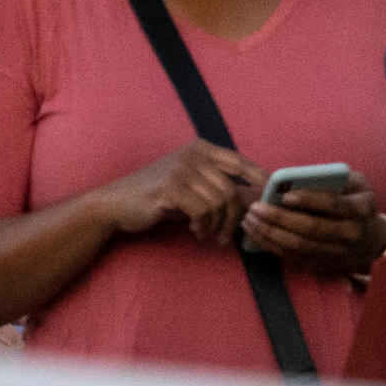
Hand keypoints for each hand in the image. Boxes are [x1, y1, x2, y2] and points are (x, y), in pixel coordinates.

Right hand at [99, 142, 259, 246]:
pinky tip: (196, 231)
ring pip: (219, 202)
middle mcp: (193, 154)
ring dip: (218, 225)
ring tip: (207, 234)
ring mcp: (181, 169)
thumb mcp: (189, 186)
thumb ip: (215, 187)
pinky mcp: (170, 188)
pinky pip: (203, 211)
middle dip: (234, 218)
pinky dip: (204, 225)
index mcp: (200, 149)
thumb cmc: (155, 198)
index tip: (270, 196)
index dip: (260, 179)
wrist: (115, 204)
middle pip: (231, 190)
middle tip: (228, 236)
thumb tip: (251, 200)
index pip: (240, 162)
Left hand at [242, 184, 385, 278]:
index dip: (309, 200)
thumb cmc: (355, 202)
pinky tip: (254, 232)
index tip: (286, 195)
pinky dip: (270, 245)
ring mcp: (335, 253)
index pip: (334, 205)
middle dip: (279, 218)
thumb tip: (297, 179)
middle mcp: (350, 234)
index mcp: (361, 209)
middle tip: (255, 207)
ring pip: (298, 245)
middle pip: (311, 229)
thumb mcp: (355, 185)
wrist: (370, 241)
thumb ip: (333, 179)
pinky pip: (292, 256)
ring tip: (249, 219)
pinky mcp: (320, 264)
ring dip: (269, 233)